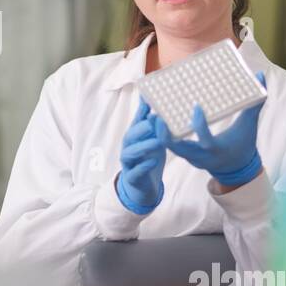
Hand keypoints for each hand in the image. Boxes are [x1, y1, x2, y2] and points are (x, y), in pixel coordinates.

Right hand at [116, 98, 168, 214]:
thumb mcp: (150, 138)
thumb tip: (149, 98)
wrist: (142, 186)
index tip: (148, 98)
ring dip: (143, 146)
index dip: (141, 111)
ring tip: (158, 141)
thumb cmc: (147, 158)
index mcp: (133, 137)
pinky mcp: (132, 177)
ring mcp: (128, 163)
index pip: (136, 122)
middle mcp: (128, 148)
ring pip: (131, 153)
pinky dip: (144, 166)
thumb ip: (148, 120)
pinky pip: (136, 171)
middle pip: (130, 136)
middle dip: (141, 128)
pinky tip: (153, 161)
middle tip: (155, 121)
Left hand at [163, 72, 265, 187]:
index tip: (196, 107)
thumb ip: (255, 102)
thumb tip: (261, 75)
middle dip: (165, 135)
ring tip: (153, 117)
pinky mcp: (186, 158)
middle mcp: (203, 157)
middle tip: (158, 116)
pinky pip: (170, 149)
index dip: (199, 125)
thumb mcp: (250, 125)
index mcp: (218, 149)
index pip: (206, 140)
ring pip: (170, 150)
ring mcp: (192, 159)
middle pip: (179, 150)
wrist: (237, 167)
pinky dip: (162, 137)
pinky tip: (156, 122)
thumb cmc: (244, 143)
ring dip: (159, 135)